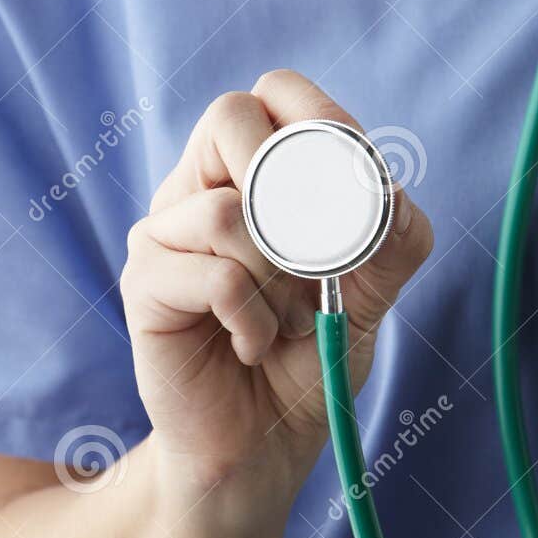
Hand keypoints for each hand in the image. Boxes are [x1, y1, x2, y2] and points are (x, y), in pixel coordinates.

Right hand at [120, 70, 433, 504]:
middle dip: (290, 188)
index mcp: (254, 171)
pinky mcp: (144, 284)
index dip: (319, 125)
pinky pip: (212, 274)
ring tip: (282, 322)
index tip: (350, 193)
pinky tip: (252, 347)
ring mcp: (164, 233)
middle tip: (312, 257)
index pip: (274, 92)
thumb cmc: (310, 358)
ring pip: (226, 209)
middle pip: (230, 117)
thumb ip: (393, 235)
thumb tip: (382, 190)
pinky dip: (252, 320)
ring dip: (278, 279)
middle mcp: (201, 187)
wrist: (265, 445)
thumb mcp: (374, 292)